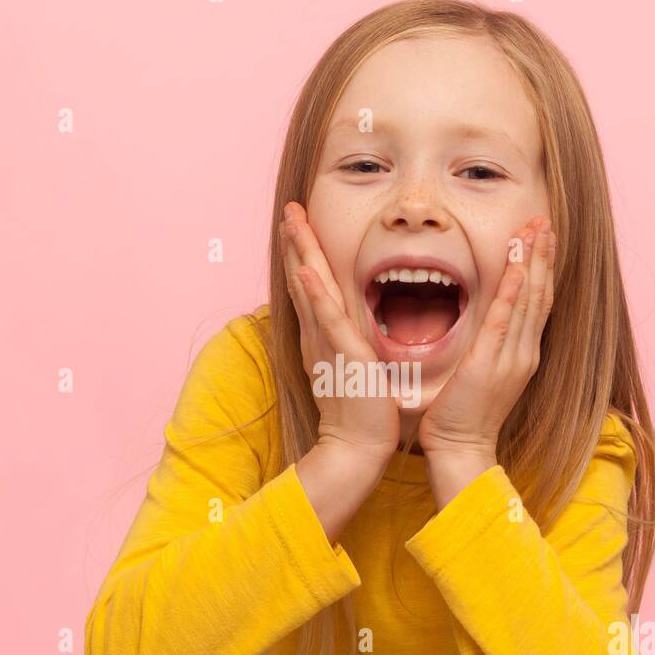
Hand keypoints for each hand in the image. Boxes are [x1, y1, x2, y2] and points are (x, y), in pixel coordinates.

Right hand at [281, 201, 399, 464]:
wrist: (359, 447)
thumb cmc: (363, 414)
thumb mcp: (355, 370)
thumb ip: (351, 348)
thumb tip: (355, 334)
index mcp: (323, 338)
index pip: (311, 288)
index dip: (304, 254)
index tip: (300, 224)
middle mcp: (318, 335)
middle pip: (303, 278)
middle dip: (297, 242)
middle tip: (290, 208)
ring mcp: (327, 343)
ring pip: (309, 288)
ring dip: (301, 252)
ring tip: (293, 221)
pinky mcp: (342, 355)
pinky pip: (326, 318)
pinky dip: (315, 293)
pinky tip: (305, 270)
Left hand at [418, 216, 556, 462]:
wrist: (461, 449)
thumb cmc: (463, 416)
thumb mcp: (482, 376)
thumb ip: (488, 349)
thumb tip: (486, 327)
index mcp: (522, 355)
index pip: (537, 303)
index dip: (541, 268)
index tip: (542, 238)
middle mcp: (524, 352)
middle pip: (540, 294)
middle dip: (543, 255)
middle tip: (545, 221)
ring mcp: (511, 358)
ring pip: (529, 301)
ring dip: (532, 263)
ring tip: (536, 231)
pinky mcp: (489, 363)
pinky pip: (505, 321)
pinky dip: (513, 293)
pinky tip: (518, 268)